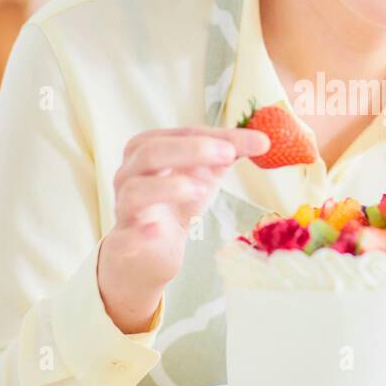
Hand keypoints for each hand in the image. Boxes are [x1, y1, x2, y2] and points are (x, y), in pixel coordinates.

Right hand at [97, 125, 269, 332]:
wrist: (151, 251)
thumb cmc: (176, 204)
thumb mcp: (204, 175)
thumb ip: (227, 156)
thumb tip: (261, 140)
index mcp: (147, 149)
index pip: (181, 134)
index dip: (215, 136)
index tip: (253, 141)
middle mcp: (129, 174)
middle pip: (151, 153)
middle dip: (191, 151)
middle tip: (227, 154)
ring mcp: (124, 208)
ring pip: (136, 191)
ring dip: (169, 188)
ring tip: (201, 190)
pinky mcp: (124, 242)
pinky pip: (126, 236)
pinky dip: (140, 232)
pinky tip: (156, 230)